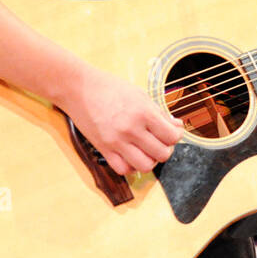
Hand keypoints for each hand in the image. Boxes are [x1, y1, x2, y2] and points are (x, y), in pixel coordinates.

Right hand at [60, 63, 185, 175]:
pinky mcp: (103, 148)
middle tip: (160, 142)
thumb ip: (159, 113)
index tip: (171, 133)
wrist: (79, 88)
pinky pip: (123, 169)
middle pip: (162, 154)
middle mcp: (132, 128)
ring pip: (145, 166)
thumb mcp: (140, 95)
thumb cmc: (110, 88)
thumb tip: (176, 126)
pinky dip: (130, 166)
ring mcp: (117, 141)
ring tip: (146, 151)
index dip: (176, 136)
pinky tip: (131, 156)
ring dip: (150, 161)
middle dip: (165, 149)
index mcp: (144, 112)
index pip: (172, 136)